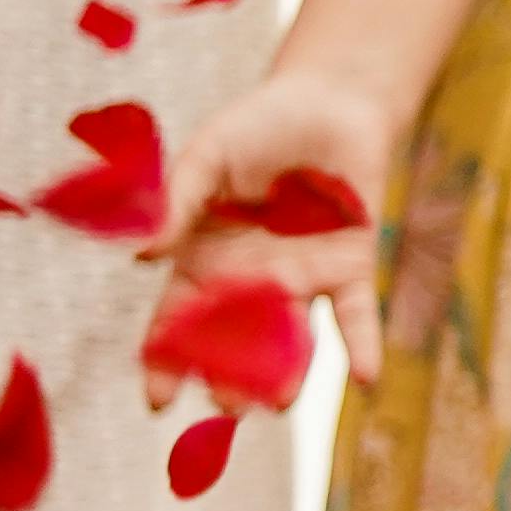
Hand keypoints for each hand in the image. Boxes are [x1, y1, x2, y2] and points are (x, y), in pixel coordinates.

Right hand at [141, 65, 407, 394]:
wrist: (329, 102)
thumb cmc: (256, 128)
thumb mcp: (206, 158)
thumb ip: (177, 203)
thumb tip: (143, 255)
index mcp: (204, 258)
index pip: (178, 319)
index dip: (165, 359)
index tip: (157, 400)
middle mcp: (251, 280)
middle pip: (234, 340)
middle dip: (229, 376)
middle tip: (226, 408)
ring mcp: (302, 277)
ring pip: (292, 336)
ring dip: (289, 371)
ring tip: (280, 403)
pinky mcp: (351, 266)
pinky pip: (357, 312)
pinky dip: (363, 344)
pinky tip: (367, 377)